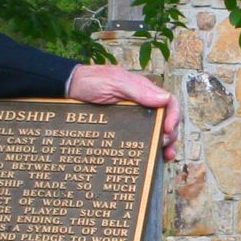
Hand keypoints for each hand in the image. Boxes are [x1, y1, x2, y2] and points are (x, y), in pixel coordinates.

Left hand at [66, 63, 181, 154]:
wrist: (67, 89)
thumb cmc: (89, 81)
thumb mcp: (114, 82)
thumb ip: (138, 91)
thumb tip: (165, 99)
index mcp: (143, 92)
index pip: (169, 102)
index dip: (173, 116)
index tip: (167, 130)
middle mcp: (142, 106)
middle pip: (165, 121)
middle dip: (169, 135)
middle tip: (162, 145)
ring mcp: (132, 119)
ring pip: (156, 133)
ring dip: (163, 145)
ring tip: (165, 157)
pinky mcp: (121, 131)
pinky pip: (140, 141)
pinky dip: (148, 150)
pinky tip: (151, 159)